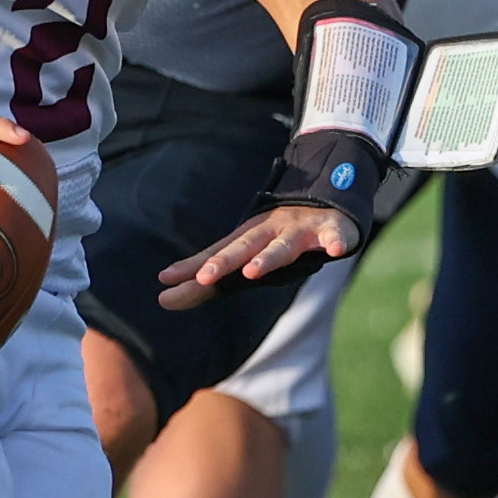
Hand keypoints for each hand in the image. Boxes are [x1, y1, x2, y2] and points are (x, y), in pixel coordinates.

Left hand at [156, 205, 358, 309]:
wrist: (326, 200)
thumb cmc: (274, 234)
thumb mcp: (241, 253)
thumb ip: (204, 279)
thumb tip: (162, 297)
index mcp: (246, 238)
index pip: (216, 254)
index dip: (193, 268)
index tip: (164, 280)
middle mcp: (269, 232)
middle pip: (244, 247)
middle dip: (224, 262)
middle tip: (204, 277)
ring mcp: (300, 231)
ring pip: (283, 247)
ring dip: (269, 258)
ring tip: (252, 273)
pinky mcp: (331, 231)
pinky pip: (335, 237)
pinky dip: (335, 242)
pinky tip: (335, 251)